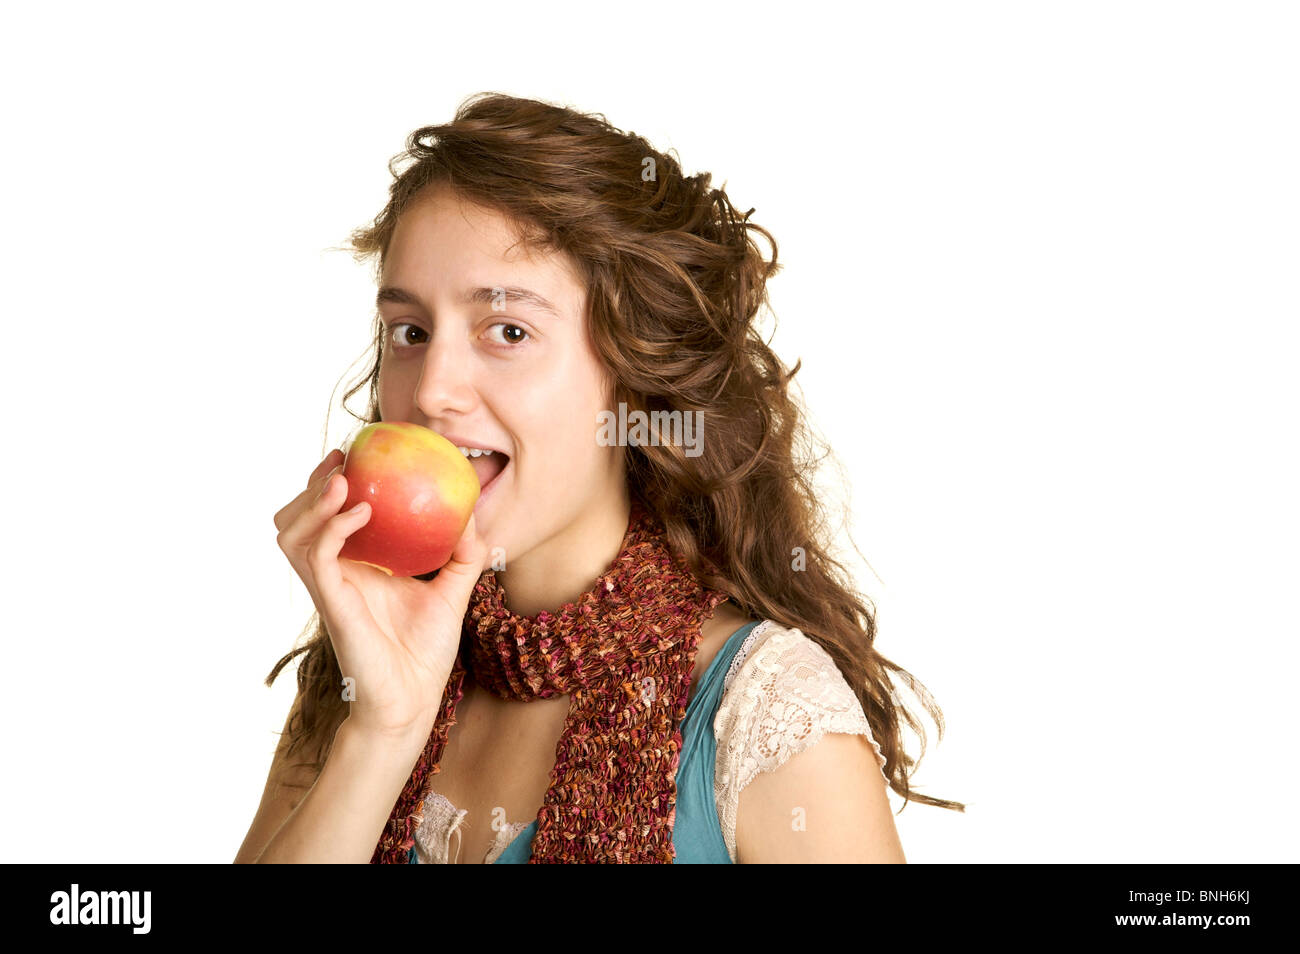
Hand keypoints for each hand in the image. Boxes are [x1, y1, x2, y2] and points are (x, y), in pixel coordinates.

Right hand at [273, 448, 487, 736]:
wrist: (413, 700)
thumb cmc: (425, 652)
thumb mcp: (452, 592)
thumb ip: (462, 554)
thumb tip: (475, 514)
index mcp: (354, 567)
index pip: (328, 515)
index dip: (332, 481)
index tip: (357, 452)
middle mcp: (334, 574)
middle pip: (297, 518)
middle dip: (310, 484)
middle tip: (341, 459)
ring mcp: (328, 588)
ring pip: (291, 534)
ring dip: (311, 501)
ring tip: (342, 480)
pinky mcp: (331, 603)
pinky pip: (317, 558)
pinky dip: (331, 528)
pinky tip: (360, 514)